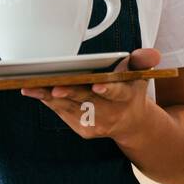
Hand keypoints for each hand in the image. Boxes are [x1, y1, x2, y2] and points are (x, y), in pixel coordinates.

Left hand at [20, 48, 160, 142]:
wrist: (131, 122)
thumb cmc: (131, 89)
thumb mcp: (141, 73)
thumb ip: (144, 60)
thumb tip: (153, 53)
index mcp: (127, 96)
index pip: (117, 92)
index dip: (107, 90)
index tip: (96, 86)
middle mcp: (111, 113)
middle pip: (87, 101)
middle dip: (69, 94)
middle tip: (54, 87)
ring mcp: (96, 125)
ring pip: (69, 108)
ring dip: (49, 97)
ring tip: (30, 86)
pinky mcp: (82, 130)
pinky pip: (62, 113)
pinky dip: (48, 101)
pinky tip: (35, 91)